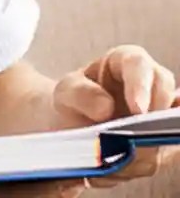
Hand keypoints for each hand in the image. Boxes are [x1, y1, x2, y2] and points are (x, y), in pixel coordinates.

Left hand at [0, 45, 179, 194]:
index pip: (139, 65)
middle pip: (163, 100)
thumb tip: (106, 108)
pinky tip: (118, 167)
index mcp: (125, 63)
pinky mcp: (160, 142)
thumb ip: (80, 94)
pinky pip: (163, 155)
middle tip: (129, 142)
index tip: (138, 110)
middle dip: (149, 125)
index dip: (142, 87)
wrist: (70, 125)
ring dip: (141, 151)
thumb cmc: (72, 101)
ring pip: (165, 134)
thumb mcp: (65, 92)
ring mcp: (158, 116)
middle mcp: (151, 86)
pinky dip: (141, 165)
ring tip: (113, 159)